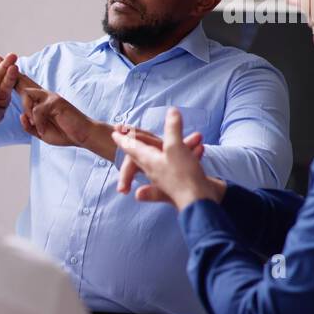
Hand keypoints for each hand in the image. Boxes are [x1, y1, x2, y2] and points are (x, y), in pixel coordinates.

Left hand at [8, 59, 113, 158]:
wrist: (83, 135)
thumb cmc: (64, 132)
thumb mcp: (41, 132)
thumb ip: (30, 125)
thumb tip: (22, 115)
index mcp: (39, 101)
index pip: (22, 85)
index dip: (11, 76)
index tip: (0, 62)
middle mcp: (44, 95)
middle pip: (23, 80)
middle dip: (9, 70)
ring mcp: (50, 96)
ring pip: (27, 97)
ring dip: (28, 112)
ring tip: (37, 125)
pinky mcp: (56, 101)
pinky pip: (37, 110)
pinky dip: (39, 123)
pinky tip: (44, 131)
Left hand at [111, 108, 225, 209]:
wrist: (199, 202)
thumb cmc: (183, 175)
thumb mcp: (176, 148)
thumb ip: (172, 129)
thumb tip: (172, 111)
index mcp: (149, 160)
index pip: (132, 146)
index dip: (123, 138)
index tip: (114, 132)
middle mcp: (154, 169)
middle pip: (140, 154)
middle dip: (135, 143)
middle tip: (127, 136)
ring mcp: (167, 177)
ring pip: (161, 159)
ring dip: (164, 146)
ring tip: (160, 141)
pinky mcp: (181, 182)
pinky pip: (181, 165)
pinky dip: (188, 154)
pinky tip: (198, 150)